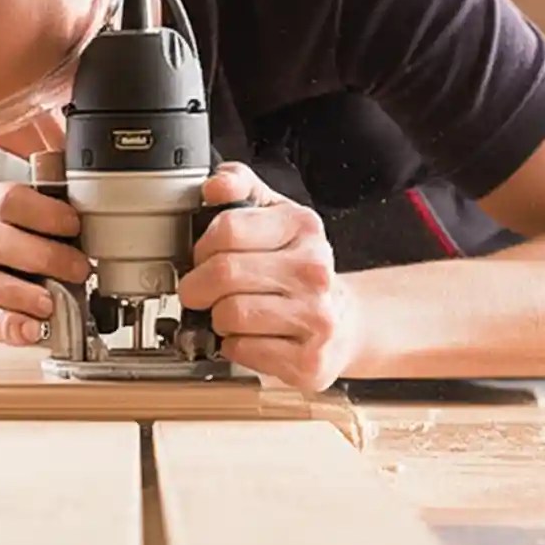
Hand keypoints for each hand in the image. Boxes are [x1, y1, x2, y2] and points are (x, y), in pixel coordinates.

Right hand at [0, 182, 90, 345]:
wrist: (21, 268)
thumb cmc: (45, 236)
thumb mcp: (57, 211)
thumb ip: (67, 198)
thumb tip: (89, 175)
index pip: (7, 201)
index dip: (41, 212)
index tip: (74, 224)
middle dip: (41, 256)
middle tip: (79, 268)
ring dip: (19, 294)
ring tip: (50, 303)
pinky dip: (11, 326)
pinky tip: (33, 329)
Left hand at [178, 163, 361, 391]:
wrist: (345, 322)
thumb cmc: (298, 269)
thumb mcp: (275, 217)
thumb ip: (241, 188)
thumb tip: (216, 184)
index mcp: (302, 227)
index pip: (228, 228)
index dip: (202, 245)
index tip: (203, 255)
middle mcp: (314, 271)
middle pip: (224, 273)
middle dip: (199, 285)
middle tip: (201, 290)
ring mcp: (315, 317)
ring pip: (229, 315)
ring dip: (216, 318)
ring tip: (231, 313)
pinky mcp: (308, 360)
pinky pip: (240, 350)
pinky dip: (233, 346)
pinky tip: (249, 337)